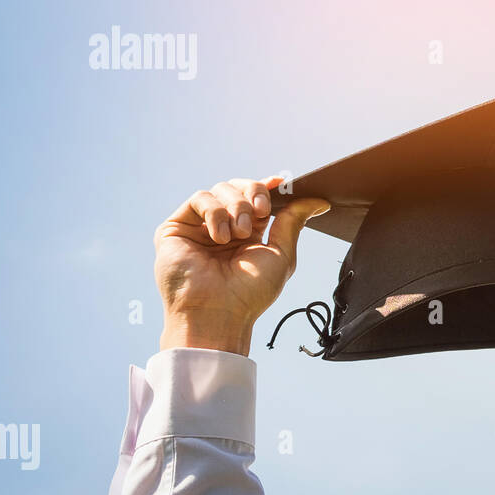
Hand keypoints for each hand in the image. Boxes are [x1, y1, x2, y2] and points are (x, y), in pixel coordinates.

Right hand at [154, 177, 329, 355]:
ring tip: (237, 235)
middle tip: (260, 214)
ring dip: (236, 207)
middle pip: (239, 188)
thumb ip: (293, 222)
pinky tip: (220, 236)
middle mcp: (223, 227)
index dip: (267, 187)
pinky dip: (215, 212)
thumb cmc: (249, 293)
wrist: (218, 312)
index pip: (256, 198)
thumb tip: (319, 202)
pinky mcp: (176, 227)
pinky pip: (200, 199)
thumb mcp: (281, 254)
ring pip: (220, 189)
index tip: (282, 183)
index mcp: (247, 234)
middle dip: (254, 195)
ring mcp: (199, 227)